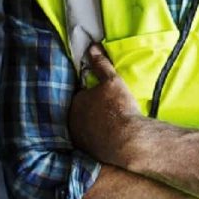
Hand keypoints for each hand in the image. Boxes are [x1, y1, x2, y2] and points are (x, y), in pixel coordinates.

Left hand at [68, 44, 144, 166]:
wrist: (127, 140)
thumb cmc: (118, 108)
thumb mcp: (112, 81)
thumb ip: (101, 64)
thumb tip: (92, 47)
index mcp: (75, 102)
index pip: (80, 95)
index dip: (91, 94)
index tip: (103, 96)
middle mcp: (72, 121)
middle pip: (80, 112)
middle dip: (89, 110)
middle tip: (106, 110)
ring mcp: (78, 138)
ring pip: (84, 127)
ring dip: (92, 125)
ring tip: (108, 123)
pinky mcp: (87, 152)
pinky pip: (89, 141)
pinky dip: (96, 138)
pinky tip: (108, 137)